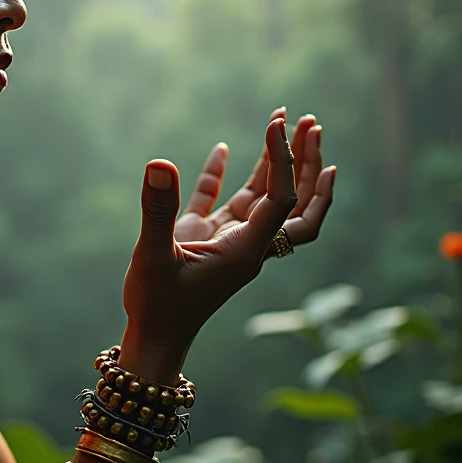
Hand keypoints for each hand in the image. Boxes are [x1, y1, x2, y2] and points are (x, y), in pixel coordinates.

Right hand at [121, 117, 299, 378]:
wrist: (152, 340)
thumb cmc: (157, 306)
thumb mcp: (154, 256)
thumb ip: (158, 210)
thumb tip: (159, 163)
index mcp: (246, 251)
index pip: (282, 199)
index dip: (285, 161)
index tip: (278, 125)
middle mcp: (246, 244)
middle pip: (295, 202)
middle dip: (306, 162)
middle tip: (310, 122)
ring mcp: (227, 241)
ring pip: (265, 198)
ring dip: (277, 163)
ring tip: (284, 123)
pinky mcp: (204, 240)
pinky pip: (223, 201)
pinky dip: (225, 175)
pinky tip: (223, 149)